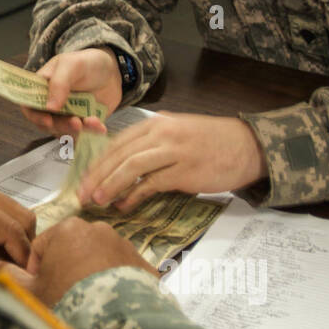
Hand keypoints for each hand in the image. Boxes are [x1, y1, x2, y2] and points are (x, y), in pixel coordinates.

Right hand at [0, 216, 158, 305]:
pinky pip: (123, 272)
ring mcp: (123, 246)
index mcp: (66, 230)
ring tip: (89, 303)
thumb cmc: (70, 302)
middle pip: (71, 250)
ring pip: (98, 260)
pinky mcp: (143, 264)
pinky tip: (111, 304)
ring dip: (91, 276)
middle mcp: (97, 230)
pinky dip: (116, 285)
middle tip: (65, 298)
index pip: (42, 247)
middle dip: (66, 271)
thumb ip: (7, 277)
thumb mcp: (31, 292)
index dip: (37, 272)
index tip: (42, 290)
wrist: (118, 322)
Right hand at [19, 48, 122, 138]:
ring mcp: (65, 117)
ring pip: (64, 133)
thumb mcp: (71, 65)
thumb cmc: (86, 63)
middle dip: (61, 126)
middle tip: (76, 122)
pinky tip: (100, 126)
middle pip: (47, 124)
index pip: (29, 106)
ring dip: (78, 132)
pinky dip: (91, 134)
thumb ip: (59, 83)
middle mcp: (50, 106)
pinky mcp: (81, 125)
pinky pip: (82, 136)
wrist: (112, 72)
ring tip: (93, 122)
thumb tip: (49, 107)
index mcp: (41, 89)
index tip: (47, 120)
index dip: (34, 116)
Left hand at [79, 112, 266, 209]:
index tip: (82, 179)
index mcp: (156, 123)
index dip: (97, 162)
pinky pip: (152, 183)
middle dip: (97, 175)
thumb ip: (150, 146)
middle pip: (119, 154)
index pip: (117, 142)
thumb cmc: (211, 143)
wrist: (247, 146)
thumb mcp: (176, 134)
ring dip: (110, 184)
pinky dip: (135, 195)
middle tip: (82, 194)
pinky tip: (125, 204)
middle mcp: (162, 133)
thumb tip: (121, 169)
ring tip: (97, 200)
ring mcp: (174, 150)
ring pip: (131, 166)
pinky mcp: (186, 170)